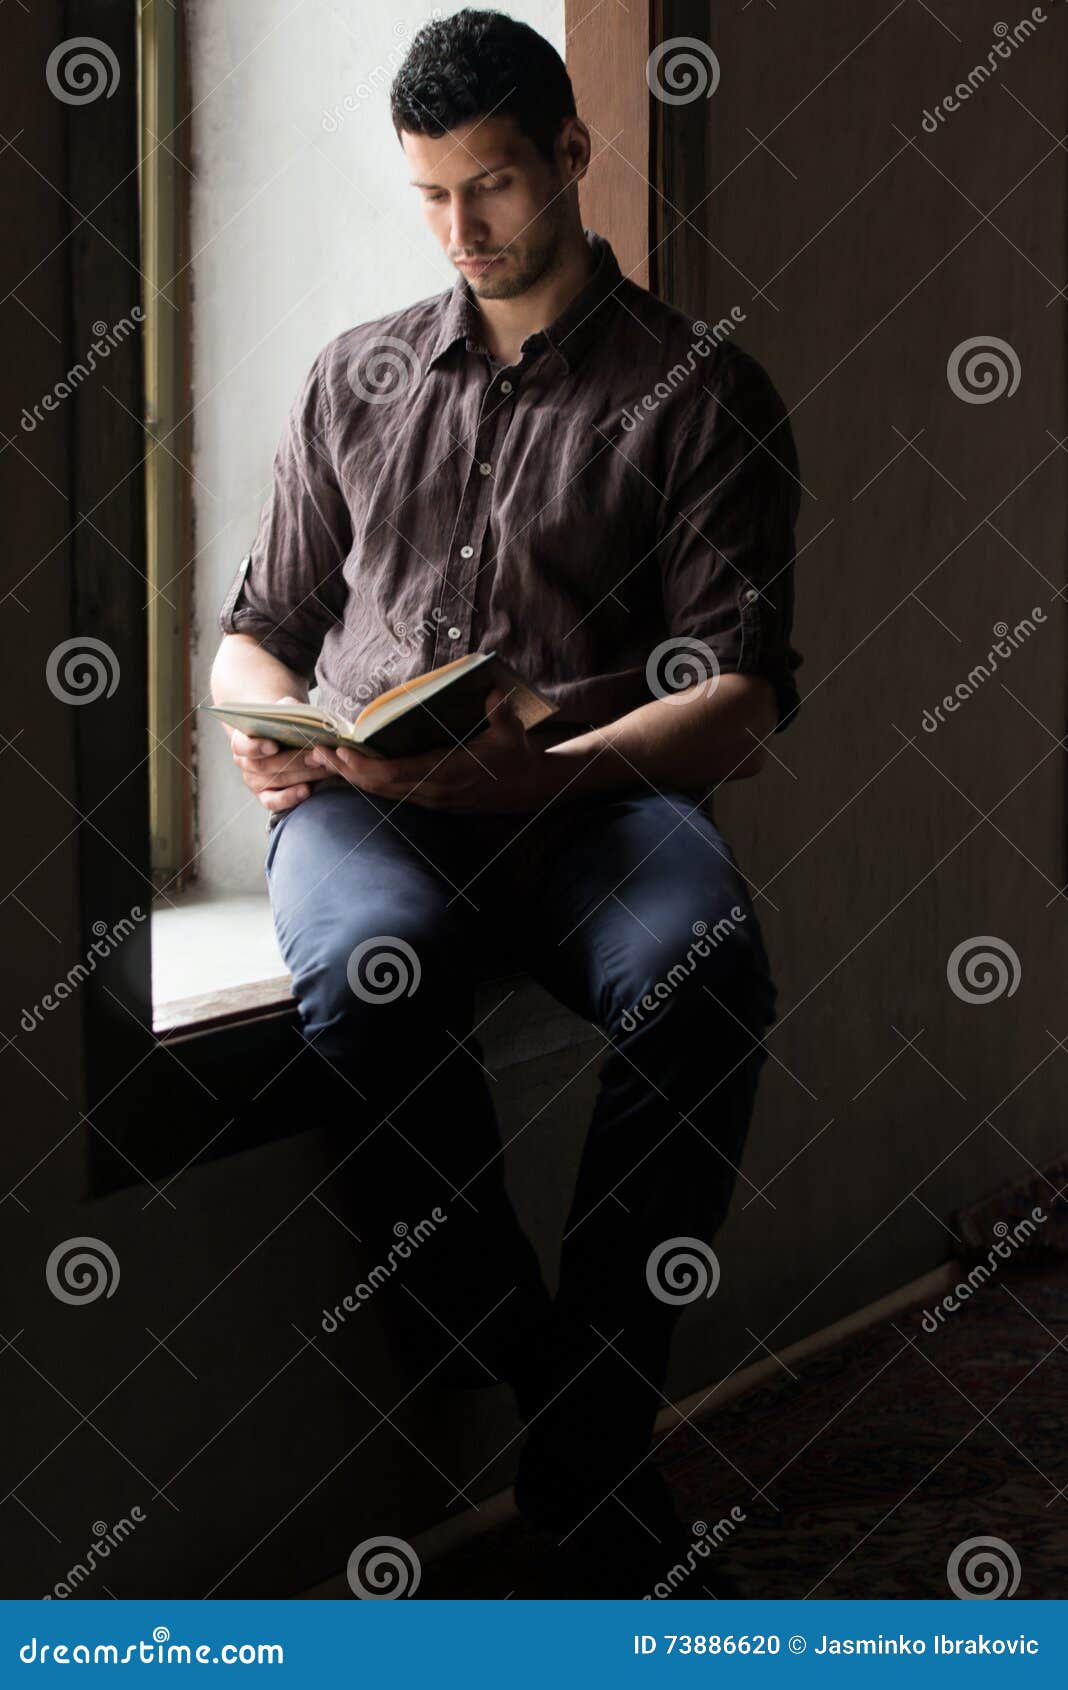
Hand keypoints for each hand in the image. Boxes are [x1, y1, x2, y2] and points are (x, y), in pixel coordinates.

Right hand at [228, 695, 342, 814]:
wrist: (283, 738)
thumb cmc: (284, 722)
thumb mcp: (284, 709)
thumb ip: (288, 708)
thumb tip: (298, 712)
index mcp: (242, 740)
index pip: (242, 745)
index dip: (256, 747)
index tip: (274, 745)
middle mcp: (244, 763)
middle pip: (263, 766)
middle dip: (292, 761)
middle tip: (315, 755)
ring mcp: (253, 781)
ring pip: (274, 781)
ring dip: (301, 775)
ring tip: (323, 767)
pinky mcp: (265, 796)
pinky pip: (273, 802)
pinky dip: (290, 797)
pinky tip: (307, 790)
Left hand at [304, 688, 564, 812]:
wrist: (530, 788)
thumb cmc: (518, 756)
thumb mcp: (513, 732)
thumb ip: (500, 712)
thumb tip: (492, 690)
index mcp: (447, 774)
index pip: (396, 775)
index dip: (364, 767)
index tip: (341, 751)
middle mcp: (434, 791)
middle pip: (379, 787)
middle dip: (346, 772)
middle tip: (316, 754)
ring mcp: (432, 799)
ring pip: (383, 793)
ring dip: (353, 778)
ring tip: (326, 761)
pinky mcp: (432, 800)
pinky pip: (394, 793)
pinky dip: (370, 782)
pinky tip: (352, 770)